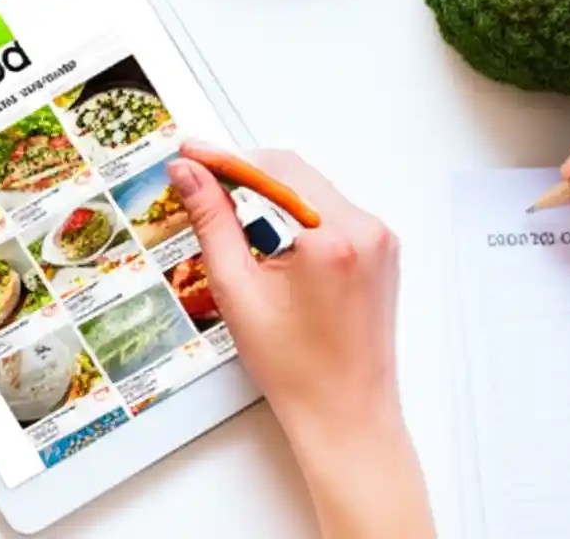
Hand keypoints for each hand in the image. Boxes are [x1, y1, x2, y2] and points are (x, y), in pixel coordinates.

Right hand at [167, 148, 433, 538]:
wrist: (344, 414)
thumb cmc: (297, 369)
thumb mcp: (238, 288)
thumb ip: (211, 221)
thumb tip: (190, 175)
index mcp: (334, 236)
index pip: (271, 170)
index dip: (223, 158)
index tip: (189, 154)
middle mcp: (366, 229)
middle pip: (293, 173)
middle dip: (244, 174)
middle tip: (199, 180)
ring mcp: (379, 239)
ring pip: (312, 190)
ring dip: (270, 194)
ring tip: (232, 220)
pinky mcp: (380, 251)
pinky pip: (331, 211)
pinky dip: (296, 214)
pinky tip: (269, 240)